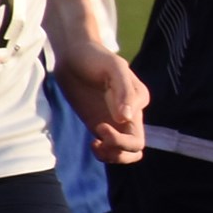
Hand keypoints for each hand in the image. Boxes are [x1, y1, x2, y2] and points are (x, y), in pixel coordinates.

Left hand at [53, 39, 148, 164]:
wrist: (74, 56)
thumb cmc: (95, 58)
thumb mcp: (113, 68)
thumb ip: (124, 92)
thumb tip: (127, 118)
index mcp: (139, 102)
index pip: (137, 137)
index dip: (118, 139)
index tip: (100, 126)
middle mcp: (131, 113)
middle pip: (135, 148)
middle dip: (118, 152)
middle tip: (98, 141)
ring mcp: (115, 120)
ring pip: (125, 152)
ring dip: (112, 156)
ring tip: (95, 144)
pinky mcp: (100, 122)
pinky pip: (110, 147)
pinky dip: (103, 153)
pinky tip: (92, 142)